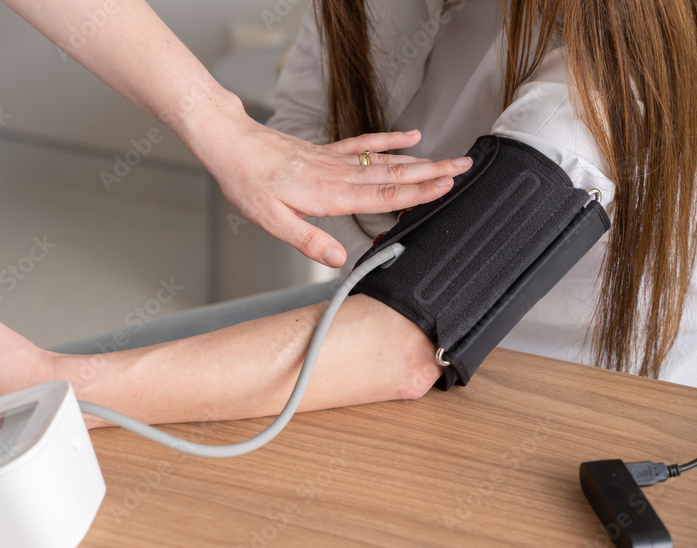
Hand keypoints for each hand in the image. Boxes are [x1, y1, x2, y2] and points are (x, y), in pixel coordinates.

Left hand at [192, 118, 471, 267]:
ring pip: (384, 161)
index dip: (416, 192)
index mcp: (328, 195)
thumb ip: (309, 240)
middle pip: (393, 175)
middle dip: (432, 173)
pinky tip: (410, 138)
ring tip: (450, 160)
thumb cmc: (247, 183)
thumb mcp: (272, 222)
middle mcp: (337, 175)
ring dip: (419, 161)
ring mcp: (334, 161)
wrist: (231, 146)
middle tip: (465, 169)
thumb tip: (339, 259)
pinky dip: (389, 140)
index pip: (381, 195)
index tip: (446, 186)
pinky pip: (364, 144)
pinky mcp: (325, 151)